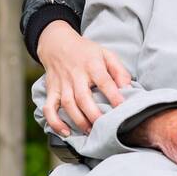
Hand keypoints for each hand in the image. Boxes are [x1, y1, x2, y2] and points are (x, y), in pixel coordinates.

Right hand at [38, 21, 132, 135]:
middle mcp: (75, 75)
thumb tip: (128, 88)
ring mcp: (62, 84)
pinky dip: (55, 122)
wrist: (57, 43)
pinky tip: (65, 132)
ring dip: (78, 121)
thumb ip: (119, 70)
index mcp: (92, 65)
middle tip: (104, 127)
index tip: (122, 107)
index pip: (104, 81)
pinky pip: (49, 108)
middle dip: (93, 114)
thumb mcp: (106, 54)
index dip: (113, 95)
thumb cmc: (86, 52)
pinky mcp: (51, 91)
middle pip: (83, 97)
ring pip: (68, 105)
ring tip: (90, 132)